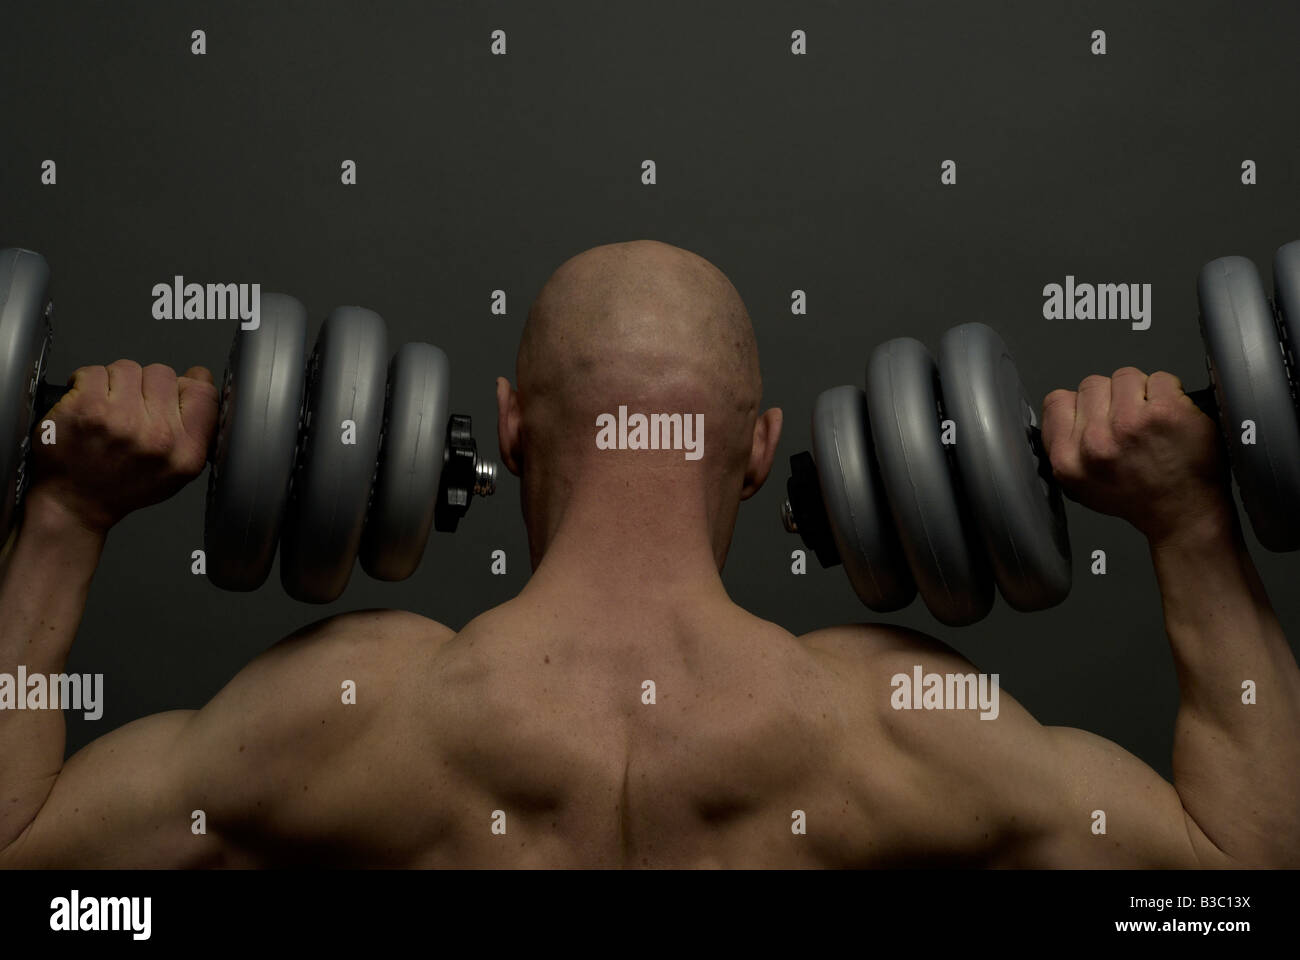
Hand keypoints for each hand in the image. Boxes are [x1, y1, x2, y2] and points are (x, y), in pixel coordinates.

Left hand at [27, 360, 218, 534]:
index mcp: (186, 451)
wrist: (75, 502)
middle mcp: (158, 436)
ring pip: (129, 368)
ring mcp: (121, 419)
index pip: (203, 393)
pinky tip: (87, 403)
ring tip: (109, 408)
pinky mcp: (87, 408)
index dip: (188, 385)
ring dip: (116, 383)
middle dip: (147, 386)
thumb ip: (197, 428)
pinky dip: (87, 383)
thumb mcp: (178, 471)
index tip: (176, 390)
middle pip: (164, 374)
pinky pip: (94, 371)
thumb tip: (199, 380)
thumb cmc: (122, 486)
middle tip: (133, 409)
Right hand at [1041, 368, 1232, 545]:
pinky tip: (1171, 417)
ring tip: (1150, 420)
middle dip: (1111, 397)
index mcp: (1068, 459)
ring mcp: (1131, 423)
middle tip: (1128, 422)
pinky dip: (1170, 393)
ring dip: (1140, 392)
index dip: (1079, 403)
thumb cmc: (1138, 499)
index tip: (1096, 413)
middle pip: (1091, 384)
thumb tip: (1062, 414)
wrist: (1182, 513)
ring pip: (1125, 376)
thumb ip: (1064, 448)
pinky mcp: (1165, 412)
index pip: (1057, 401)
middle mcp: (1095, 441)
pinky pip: (1161, 378)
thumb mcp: (1079, 486)